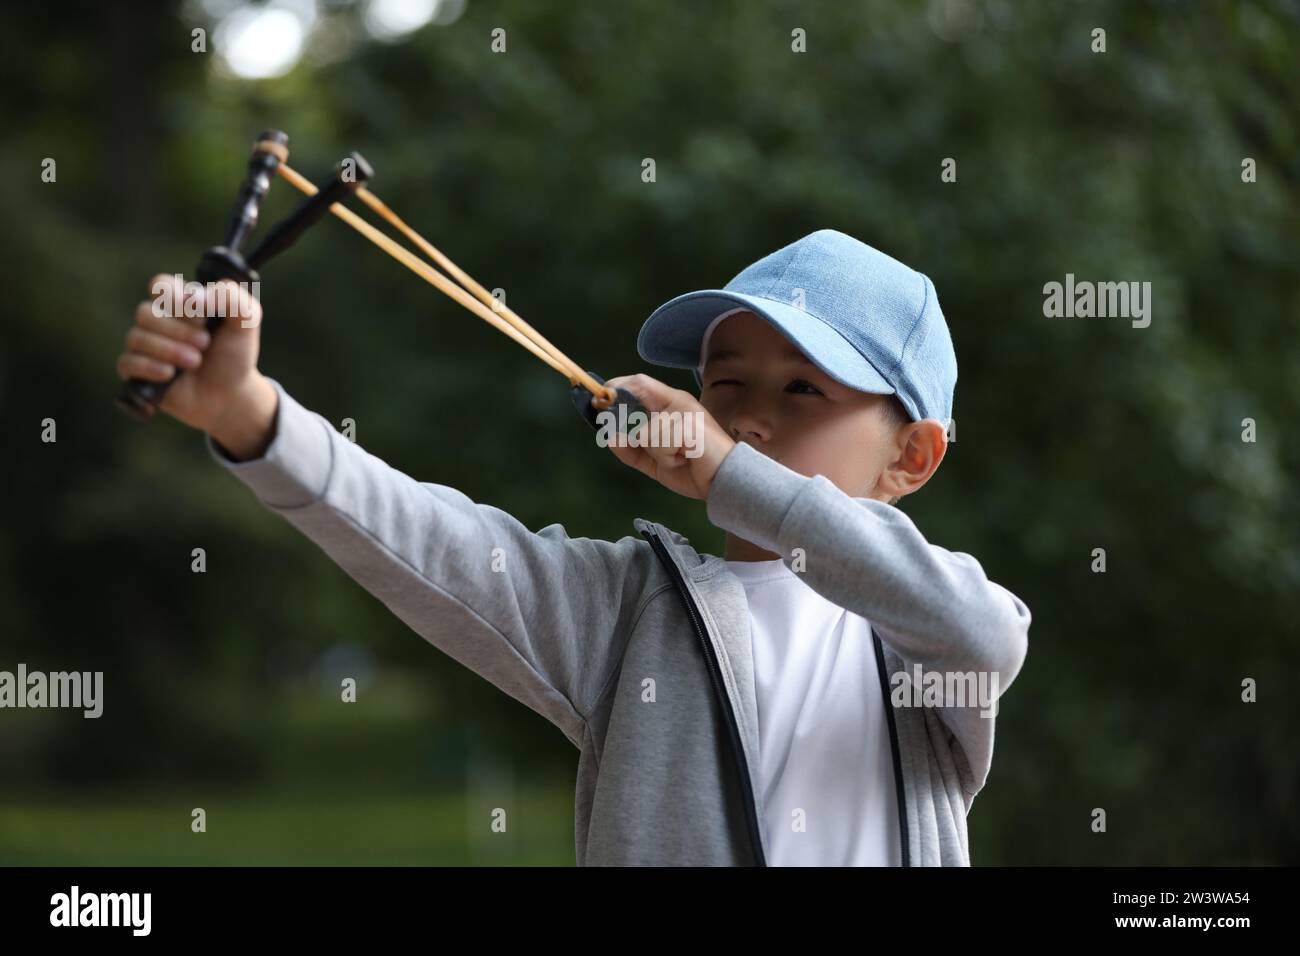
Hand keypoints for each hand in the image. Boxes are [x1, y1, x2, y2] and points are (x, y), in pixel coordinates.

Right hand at [116, 274, 276, 457]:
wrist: (231, 394)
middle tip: (205, 344)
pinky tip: (170, 374)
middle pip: (145, 312)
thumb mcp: (246, 320)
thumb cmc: (234, 355)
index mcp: (179, 303)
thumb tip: (195, 296)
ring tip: (195, 362)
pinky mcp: (137, 372)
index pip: (159, 285)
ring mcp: (145, 346)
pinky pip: (127, 362)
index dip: (177, 299)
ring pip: (136, 337)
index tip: (203, 317)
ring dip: (169, 350)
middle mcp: (158, 321)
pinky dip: (149, 367)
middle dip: (179, 330)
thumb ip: (230, 296)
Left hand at [599, 373, 736, 499]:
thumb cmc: (693, 470)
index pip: (636, 383)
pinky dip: (665, 455)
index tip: (597, 401)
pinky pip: (659, 438)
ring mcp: (684, 410)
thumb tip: (609, 436)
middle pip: (636, 390)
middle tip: (616, 428)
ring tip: (675, 457)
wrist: (725, 482)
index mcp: (669, 404)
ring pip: (645, 424)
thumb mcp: (653, 461)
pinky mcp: (689, 423)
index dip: (614, 388)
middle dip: (620, 412)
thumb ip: (631, 450)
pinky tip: (683, 458)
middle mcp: (676, 401)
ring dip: (652, 448)